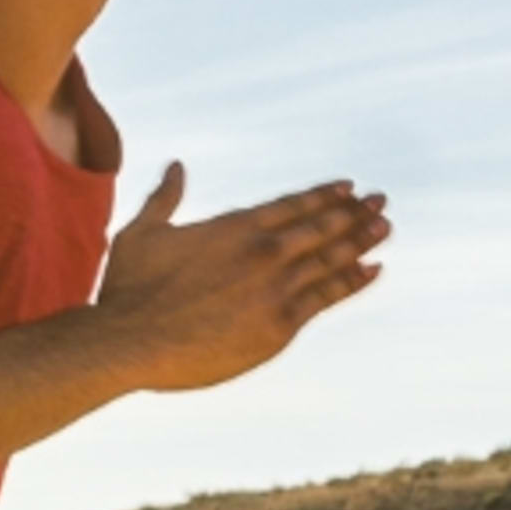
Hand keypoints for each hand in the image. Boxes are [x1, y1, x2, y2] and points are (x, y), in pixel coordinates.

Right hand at [94, 163, 389, 394]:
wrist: (129, 343)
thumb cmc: (126, 291)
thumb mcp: (141, 233)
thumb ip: (164, 199)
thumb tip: (176, 166)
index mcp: (234, 227)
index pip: (292, 205)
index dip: (323, 195)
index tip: (348, 188)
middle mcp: (263, 252)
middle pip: (322, 226)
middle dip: (354, 211)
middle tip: (381, 201)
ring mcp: (276, 288)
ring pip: (331, 258)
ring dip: (361, 240)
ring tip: (384, 227)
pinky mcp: (280, 324)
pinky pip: (328, 297)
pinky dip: (352, 281)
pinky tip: (372, 269)